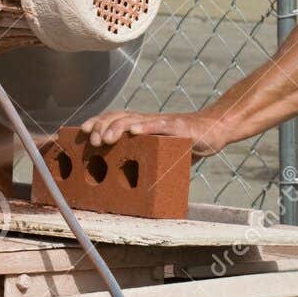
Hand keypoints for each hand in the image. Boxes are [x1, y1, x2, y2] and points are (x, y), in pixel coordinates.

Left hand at [78, 109, 228, 157]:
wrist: (214, 130)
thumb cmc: (185, 141)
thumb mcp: (161, 150)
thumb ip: (146, 157)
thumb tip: (128, 179)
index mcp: (142, 125)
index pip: (114, 119)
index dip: (97, 122)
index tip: (82, 131)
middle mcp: (149, 120)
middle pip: (119, 117)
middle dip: (101, 126)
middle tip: (90, 139)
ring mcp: (163, 122)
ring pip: (134, 120)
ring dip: (117, 128)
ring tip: (104, 138)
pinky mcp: (178, 127)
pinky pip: (160, 126)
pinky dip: (146, 127)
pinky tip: (134, 131)